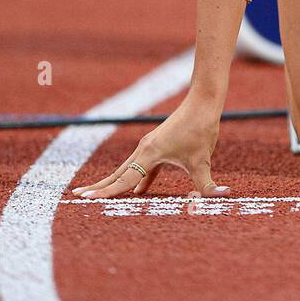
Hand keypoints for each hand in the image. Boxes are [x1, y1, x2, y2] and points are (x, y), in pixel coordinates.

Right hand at [71, 96, 226, 199]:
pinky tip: (139, 191)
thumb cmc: (201, 129)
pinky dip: (137, 178)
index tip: (86, 198)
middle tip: (78, 196)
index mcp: (149, 154)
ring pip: (128, 169)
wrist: (203, 102)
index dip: (106, 192)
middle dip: (99, 186)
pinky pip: (144, 166)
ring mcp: (150, 146)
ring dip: (114, 182)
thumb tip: (221, 196)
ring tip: (98, 193)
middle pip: (118, 173)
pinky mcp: (158, 145)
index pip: (124, 180)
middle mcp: (144, 150)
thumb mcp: (203, 160)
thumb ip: (207, 184)